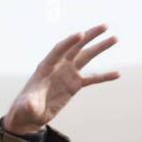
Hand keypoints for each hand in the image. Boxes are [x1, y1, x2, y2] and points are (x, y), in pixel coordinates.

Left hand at [3, 25, 119, 135]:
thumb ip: (28, 103)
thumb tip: (30, 105)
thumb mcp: (26, 106)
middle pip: (76, 47)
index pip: (58, 50)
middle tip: (105, 26)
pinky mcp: (74, 84)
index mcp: (45, 67)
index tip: (80, 34)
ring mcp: (68, 74)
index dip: (69, 42)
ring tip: (115, 38)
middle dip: (89, 36)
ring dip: (100, 48)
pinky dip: (104, 76)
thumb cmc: (25, 108)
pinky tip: (117, 74)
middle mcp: (59, 66)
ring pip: (86, 57)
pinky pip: (92, 78)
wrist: (30, 115)